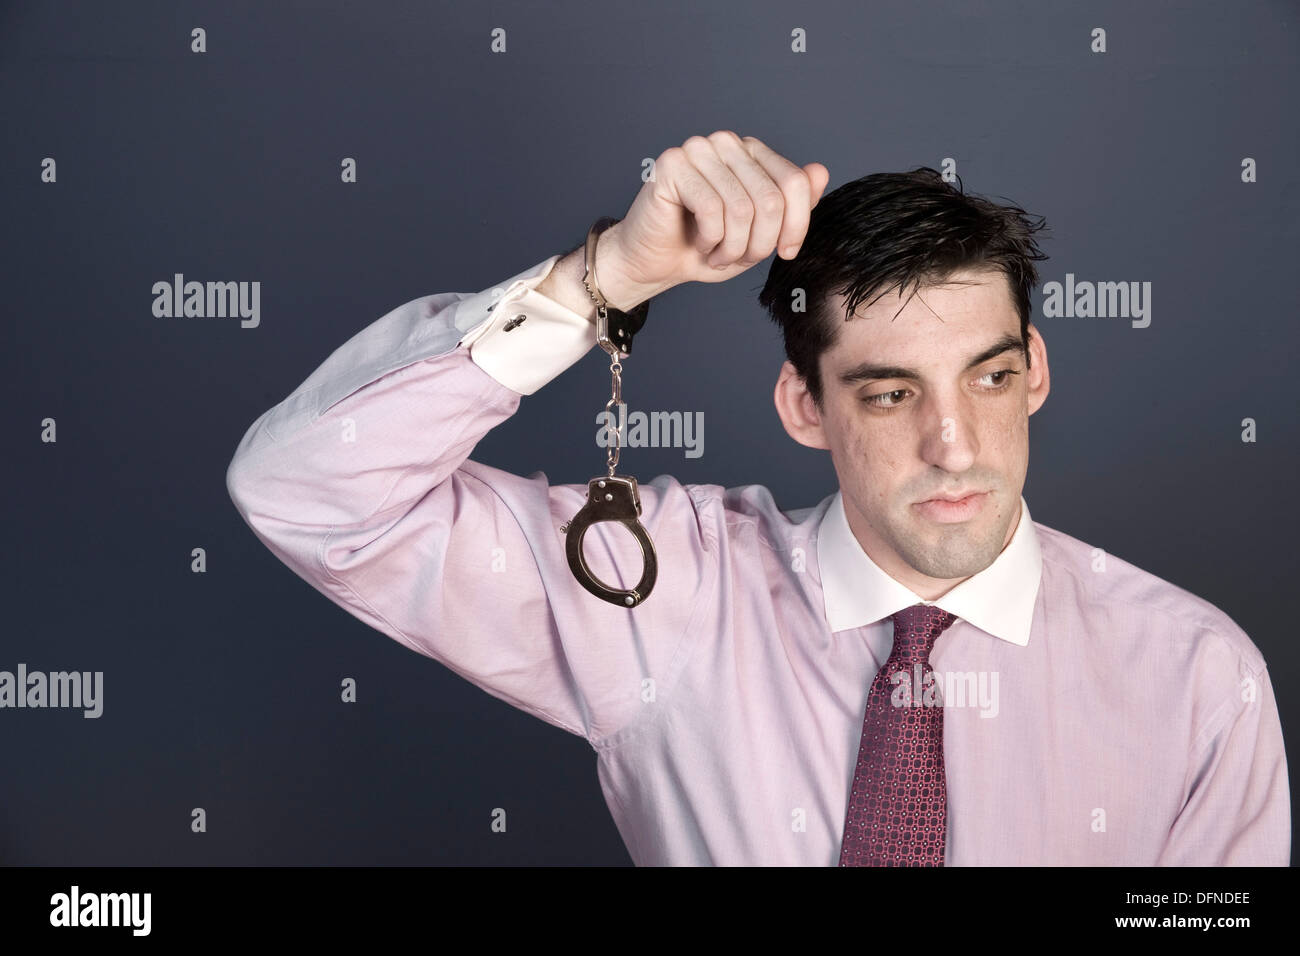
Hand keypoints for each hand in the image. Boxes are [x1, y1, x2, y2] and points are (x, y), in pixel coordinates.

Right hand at [595, 131, 829, 308]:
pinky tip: (700, 244)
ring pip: (741, 208)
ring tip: (718, 255)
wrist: (655, 263)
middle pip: (771, 199)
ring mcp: (697, 149)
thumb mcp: (761, 233)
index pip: (795, 183)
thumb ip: (792, 205)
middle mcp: (726, 143)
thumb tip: (820, 170)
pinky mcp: (672, 165)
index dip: (796, 226)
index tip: (785, 252)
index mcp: (751, 153)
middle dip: (760, 244)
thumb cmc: (707, 247)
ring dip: (733, 247)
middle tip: (739, 259)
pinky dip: (710, 240)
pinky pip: (711, 209)